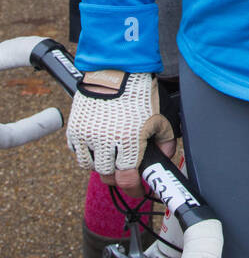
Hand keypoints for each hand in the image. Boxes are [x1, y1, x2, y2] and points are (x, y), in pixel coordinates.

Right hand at [67, 69, 175, 197]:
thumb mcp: (162, 117)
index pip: (126, 181)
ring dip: (102, 165)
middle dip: (119, 177)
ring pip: (90, 166)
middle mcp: (105, 143)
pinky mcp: (74, 128)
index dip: (135, 190)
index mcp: (128, 143)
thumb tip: (165, 157)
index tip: (140, 189)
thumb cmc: (141, 91)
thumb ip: (166, 142)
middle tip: (126, 171)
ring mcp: (87, 136)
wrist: (117, 68)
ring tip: (112, 156)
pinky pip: (78, 151)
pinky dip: (87, 153)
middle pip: (108, 176)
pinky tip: (99, 144)